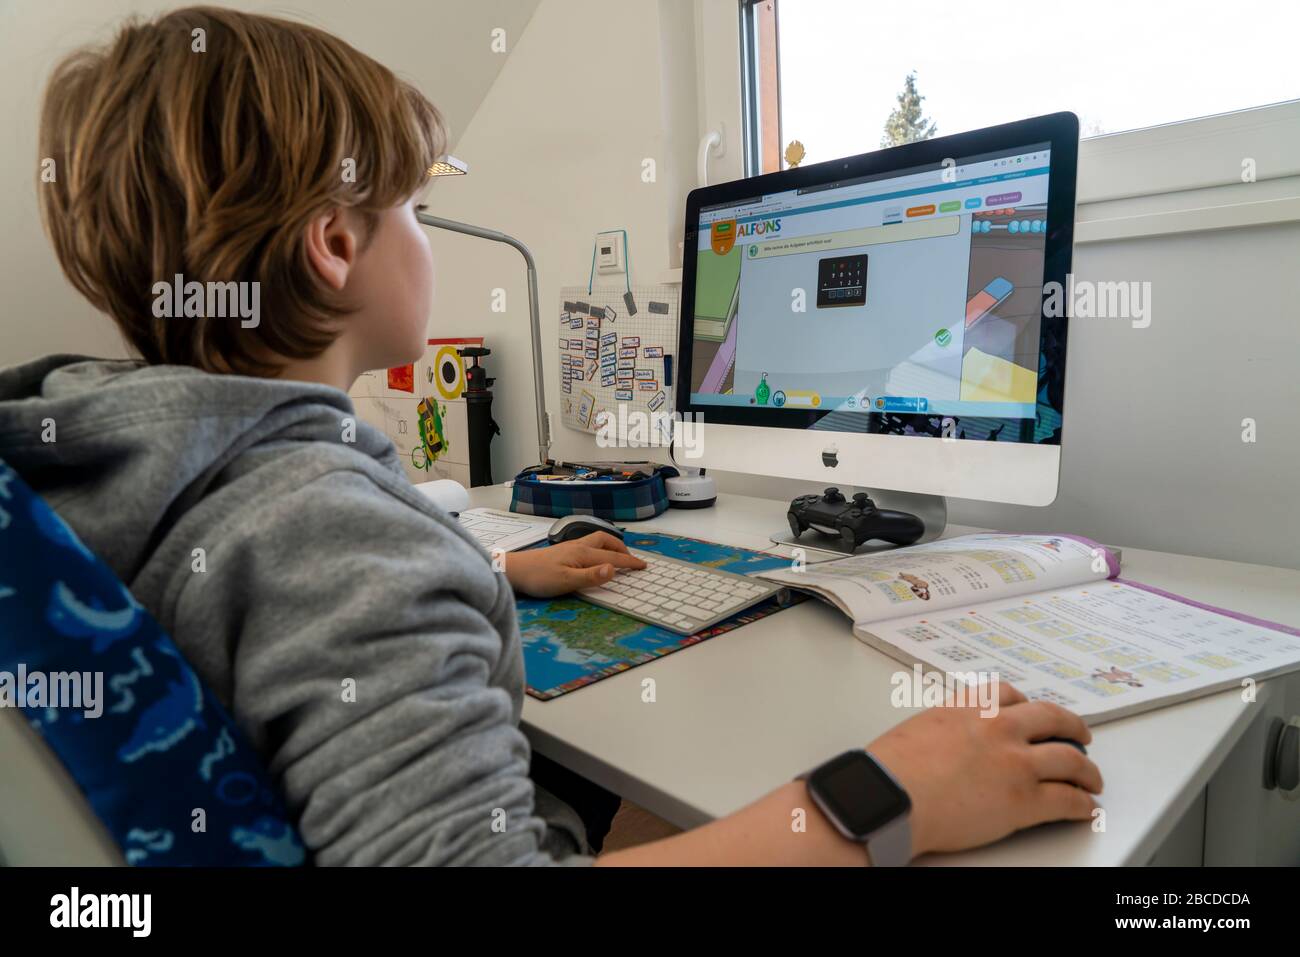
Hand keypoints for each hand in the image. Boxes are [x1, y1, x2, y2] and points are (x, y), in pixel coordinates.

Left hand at [503, 532, 646, 597]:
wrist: (515, 570)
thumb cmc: (539, 577)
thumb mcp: (567, 581)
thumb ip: (591, 576)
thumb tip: (614, 568)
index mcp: (583, 553)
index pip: (612, 556)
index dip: (629, 561)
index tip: (643, 566)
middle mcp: (578, 546)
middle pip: (606, 540)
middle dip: (621, 548)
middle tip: (632, 559)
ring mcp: (569, 546)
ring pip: (596, 540)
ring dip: (610, 545)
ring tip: (617, 555)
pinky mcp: (562, 551)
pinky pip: (588, 544)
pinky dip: (599, 547)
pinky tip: (594, 556)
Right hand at [866, 681, 1101, 859]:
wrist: (890, 796)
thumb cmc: (891, 769)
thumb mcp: (919, 728)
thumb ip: (947, 730)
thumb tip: (950, 747)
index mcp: (969, 707)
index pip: (1009, 693)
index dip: (1028, 704)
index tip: (1033, 712)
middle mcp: (999, 727)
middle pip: (1052, 719)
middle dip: (1073, 728)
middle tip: (1081, 736)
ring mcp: (1017, 762)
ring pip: (1070, 760)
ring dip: (1087, 770)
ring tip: (1093, 779)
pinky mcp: (1025, 800)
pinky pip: (1067, 800)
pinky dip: (1083, 805)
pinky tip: (1086, 808)